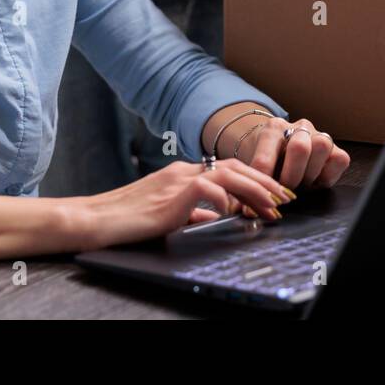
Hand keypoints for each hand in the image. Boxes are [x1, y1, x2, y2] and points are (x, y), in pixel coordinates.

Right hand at [76, 158, 295, 250]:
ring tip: (273, 206)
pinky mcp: (174, 193)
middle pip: (235, 165)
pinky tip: (235, 213)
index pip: (227, 170)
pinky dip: (227, 199)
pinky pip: (210, 189)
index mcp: (182, 174)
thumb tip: (210, 218)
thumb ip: (190, 213)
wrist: (98, 219)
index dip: (254, 181)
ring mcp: (178, 179)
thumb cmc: (127, 219)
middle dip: (264, 181)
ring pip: (229, 173)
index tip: (273, 196)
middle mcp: (184, 170)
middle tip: (285, 198)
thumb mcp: (166, 214)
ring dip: (256, 189)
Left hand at [232, 116, 350, 191]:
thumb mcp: (257, 166)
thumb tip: (249, 209)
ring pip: (321, 147)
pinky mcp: (336, 149)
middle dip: (291, 177)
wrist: (284, 149)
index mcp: (274, 128)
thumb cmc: (268, 159)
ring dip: (309, 175)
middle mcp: (299, 127)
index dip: (263, 182)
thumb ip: (254, 184)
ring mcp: (320, 136)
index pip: (266, 156)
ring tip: (300, 186)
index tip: (260, 198)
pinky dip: (327, 176)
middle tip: (284, 192)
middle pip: (300, 148)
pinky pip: (339, 160)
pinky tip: (314, 182)